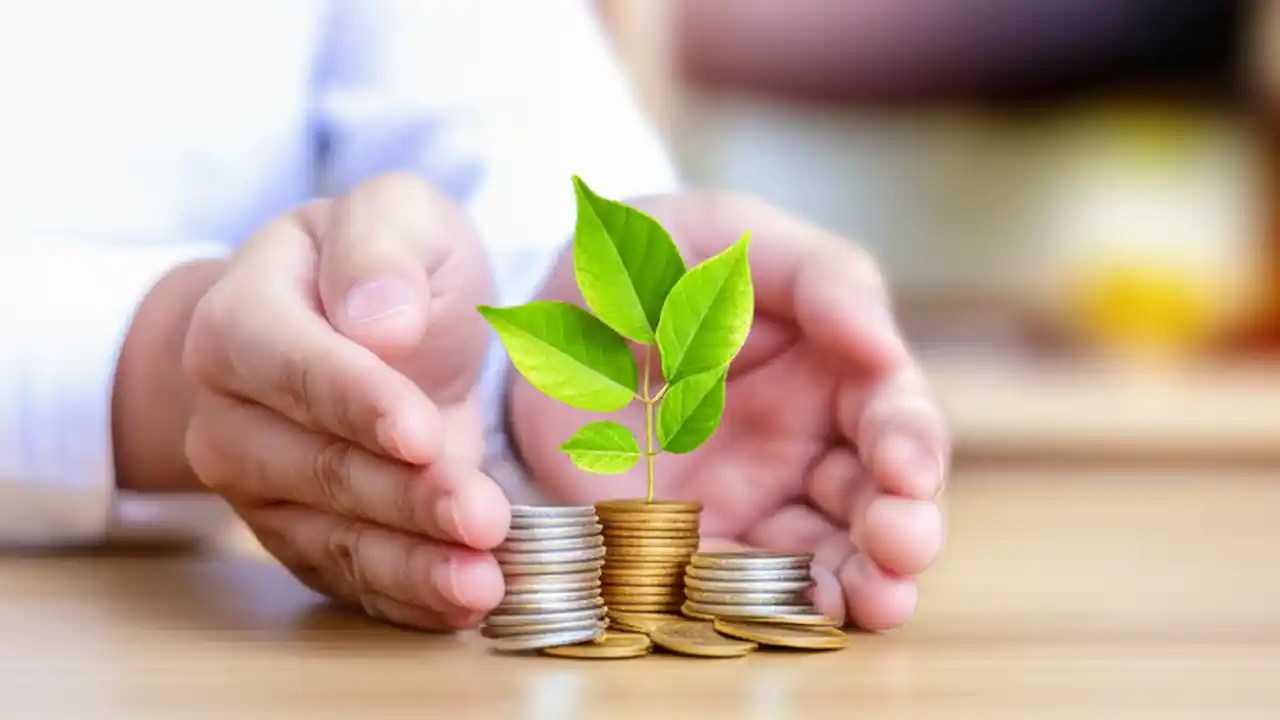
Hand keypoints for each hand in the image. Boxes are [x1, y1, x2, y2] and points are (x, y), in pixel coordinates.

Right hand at [183, 174, 510, 629]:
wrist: (357, 331)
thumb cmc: (382, 267)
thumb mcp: (394, 216)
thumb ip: (382, 247)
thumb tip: (378, 321)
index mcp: (239, 320)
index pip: (293, 368)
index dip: (356, 404)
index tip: (420, 434)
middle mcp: (231, 414)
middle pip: (316, 466)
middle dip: (405, 499)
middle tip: (482, 520)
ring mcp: (261, 487)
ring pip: (331, 536)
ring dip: (410, 566)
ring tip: (480, 584)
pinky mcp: (303, 535)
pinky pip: (348, 576)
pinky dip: (406, 597)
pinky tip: (460, 605)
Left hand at [510, 192, 948, 629]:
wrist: (544, 316)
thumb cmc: (646, 260)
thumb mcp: (724, 235)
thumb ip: (815, 276)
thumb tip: (883, 347)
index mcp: (832, 365)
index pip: (894, 411)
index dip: (910, 443)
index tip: (905, 469)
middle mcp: (807, 442)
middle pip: (880, 497)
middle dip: (903, 528)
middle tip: (900, 547)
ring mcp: (755, 499)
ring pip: (830, 553)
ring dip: (864, 582)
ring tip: (877, 602)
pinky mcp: (695, 542)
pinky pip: (742, 583)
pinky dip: (777, 607)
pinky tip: (801, 617)